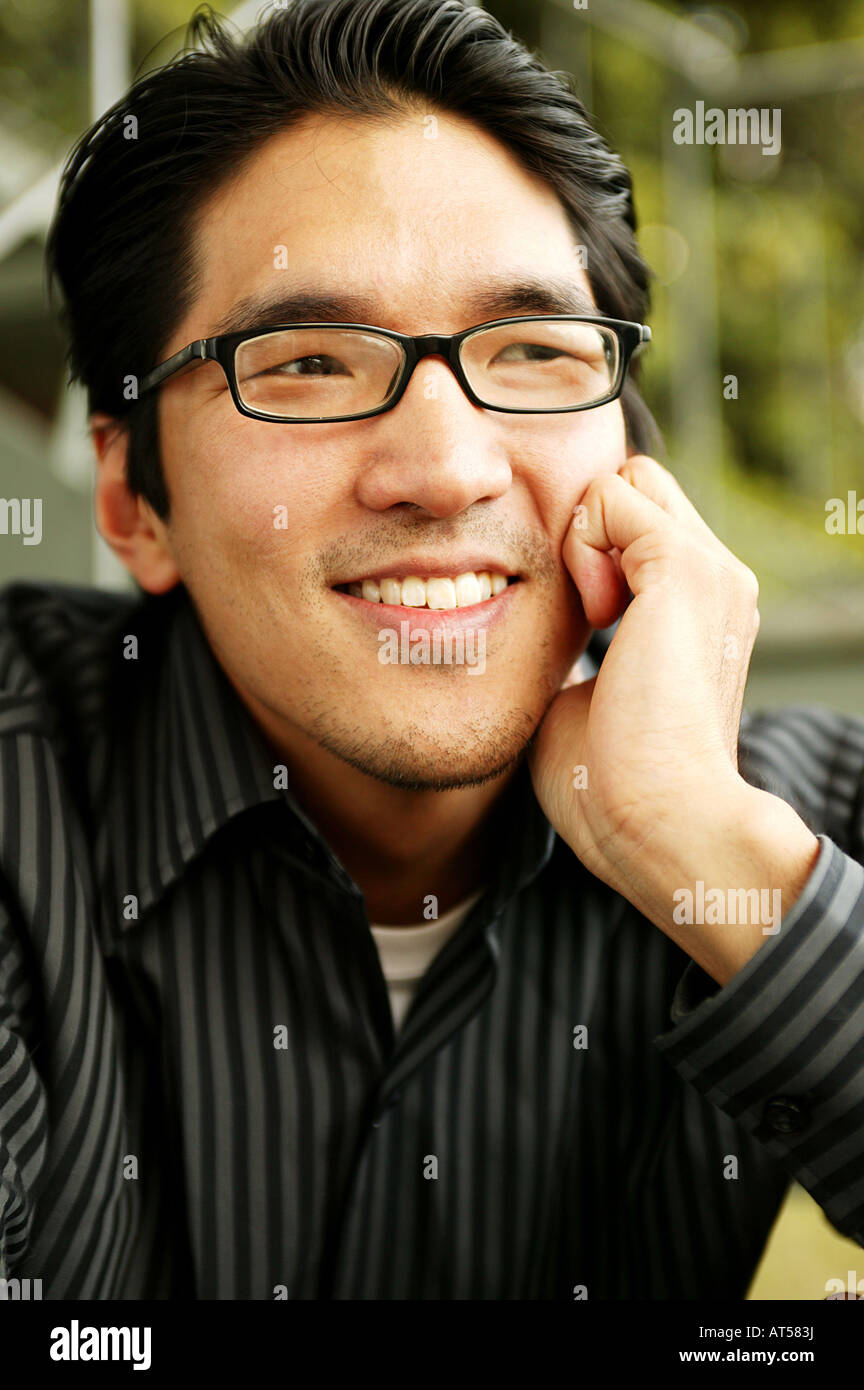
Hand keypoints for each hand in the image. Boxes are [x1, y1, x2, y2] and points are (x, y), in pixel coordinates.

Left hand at [528, 454, 760, 886]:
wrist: (658, 822)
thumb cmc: (609, 787)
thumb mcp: (582, 697)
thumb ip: (569, 650)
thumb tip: (527, 636)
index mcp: (701, 610)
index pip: (640, 522)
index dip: (592, 551)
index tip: (583, 626)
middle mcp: (718, 580)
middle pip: (636, 486)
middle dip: (590, 529)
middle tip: (582, 612)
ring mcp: (711, 569)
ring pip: (626, 479)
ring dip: (584, 533)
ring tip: (589, 615)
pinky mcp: (684, 568)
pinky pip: (611, 495)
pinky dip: (580, 539)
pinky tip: (592, 611)